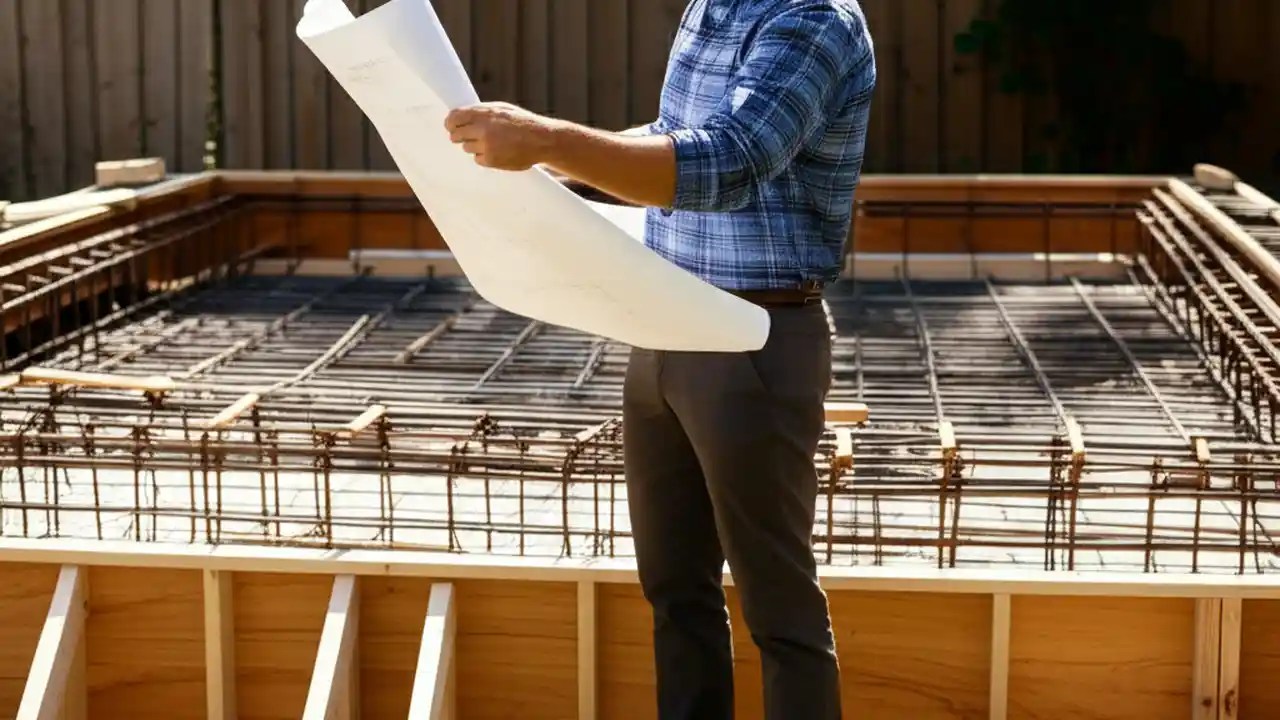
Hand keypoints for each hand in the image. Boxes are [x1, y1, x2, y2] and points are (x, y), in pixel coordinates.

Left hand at [444, 102, 558, 170]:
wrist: (541, 140)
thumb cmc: (522, 122)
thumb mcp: (502, 109)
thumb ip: (480, 112)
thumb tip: (460, 117)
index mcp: (484, 113)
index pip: (454, 118)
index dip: (450, 123)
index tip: (451, 127)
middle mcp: (482, 129)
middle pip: (456, 135)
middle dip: (459, 136)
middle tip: (468, 136)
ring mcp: (486, 146)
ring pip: (466, 148)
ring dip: (474, 146)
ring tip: (492, 143)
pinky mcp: (491, 160)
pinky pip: (477, 159)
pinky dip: (484, 156)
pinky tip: (498, 151)